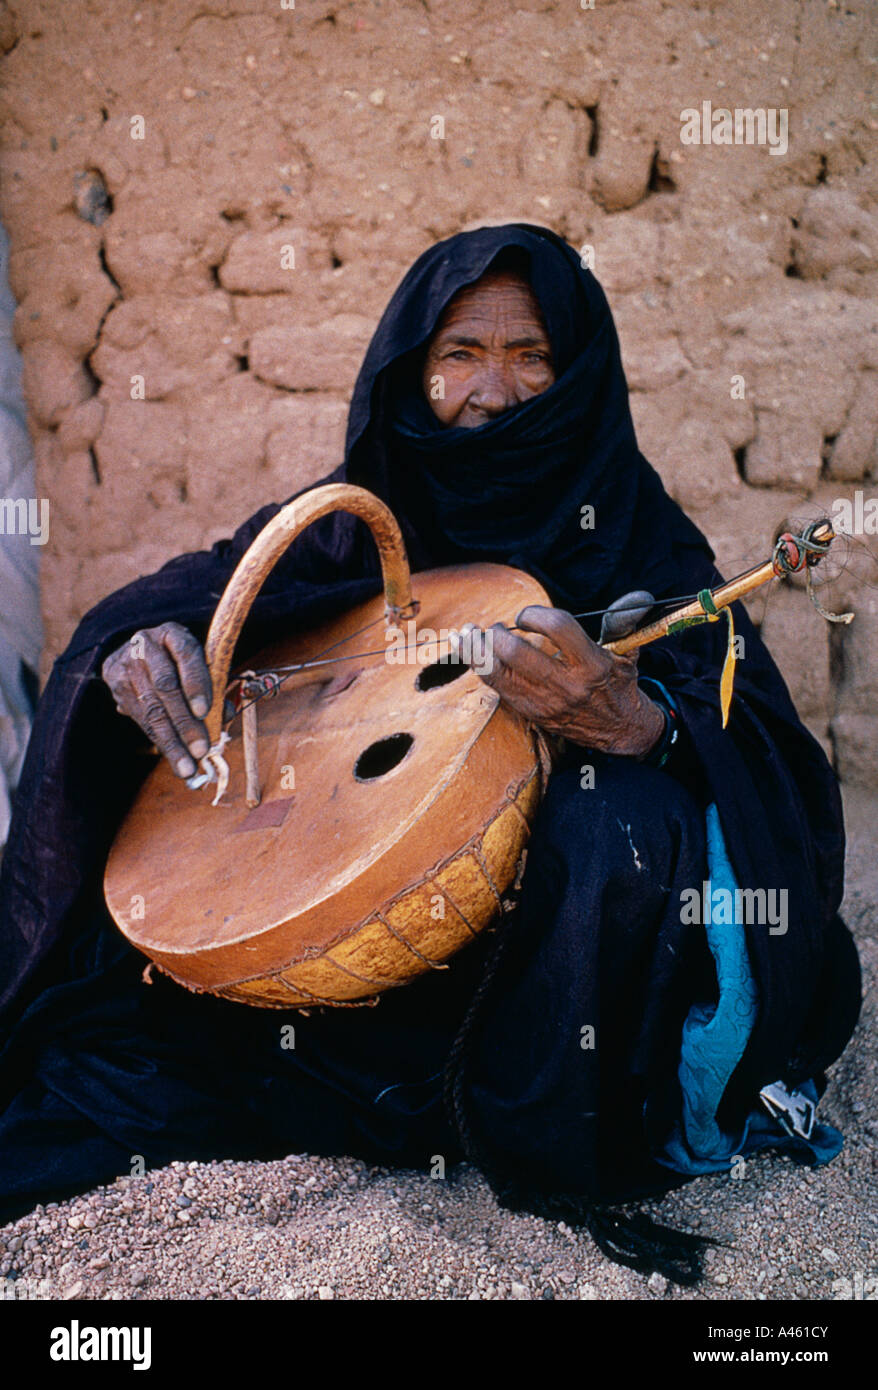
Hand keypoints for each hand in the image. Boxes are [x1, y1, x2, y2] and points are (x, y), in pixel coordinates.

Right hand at [102, 622, 212, 777]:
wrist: (137, 649)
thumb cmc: (178, 661)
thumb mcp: (198, 664)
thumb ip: (213, 686)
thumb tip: (226, 714)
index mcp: (173, 633)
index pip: (186, 655)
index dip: (195, 683)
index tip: (204, 711)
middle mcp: (145, 643)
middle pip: (166, 686)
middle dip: (185, 722)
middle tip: (200, 750)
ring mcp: (125, 661)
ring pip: (150, 706)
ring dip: (171, 741)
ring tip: (187, 766)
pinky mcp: (112, 679)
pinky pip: (138, 716)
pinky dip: (158, 739)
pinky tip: (172, 756)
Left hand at [454, 604, 664, 757]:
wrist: (619, 730)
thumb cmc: (618, 683)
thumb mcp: (627, 651)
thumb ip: (623, 620)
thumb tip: (638, 595)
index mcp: (592, 664)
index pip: (558, 628)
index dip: (536, 614)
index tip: (527, 615)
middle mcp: (567, 684)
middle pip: (518, 654)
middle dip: (498, 634)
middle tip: (496, 627)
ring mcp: (546, 702)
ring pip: (499, 673)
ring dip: (477, 651)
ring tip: (468, 635)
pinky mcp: (532, 713)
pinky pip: (497, 688)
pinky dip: (481, 669)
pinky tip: (473, 654)